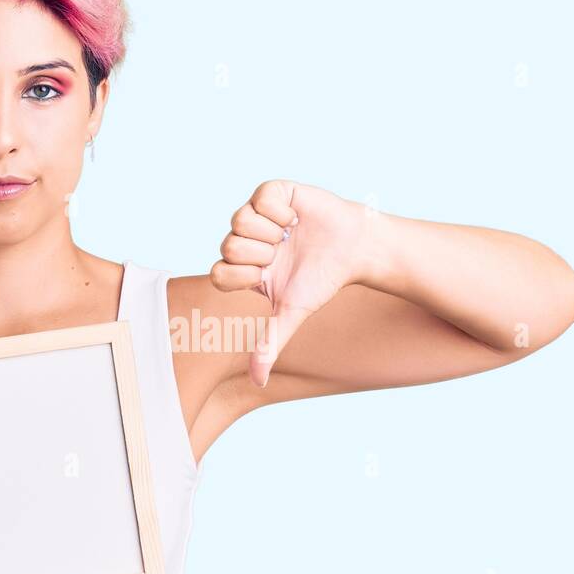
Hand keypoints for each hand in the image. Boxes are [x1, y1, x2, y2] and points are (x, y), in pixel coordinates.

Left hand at [211, 180, 376, 386]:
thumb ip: (269, 343)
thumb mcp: (293, 313)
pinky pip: (260, 197)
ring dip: (272, 232)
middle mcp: (245, 240)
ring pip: (239, 220)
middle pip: (228, 246)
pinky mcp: (273, 191)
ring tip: (290, 235)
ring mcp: (257, 214)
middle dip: (261, 254)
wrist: (354, 251)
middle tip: (282, 253)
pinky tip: (295, 218)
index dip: (244, 276)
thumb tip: (257, 381)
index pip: (218, 273)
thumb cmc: (322, 281)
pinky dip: (282, 211)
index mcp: (244, 268)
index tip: (268, 275)